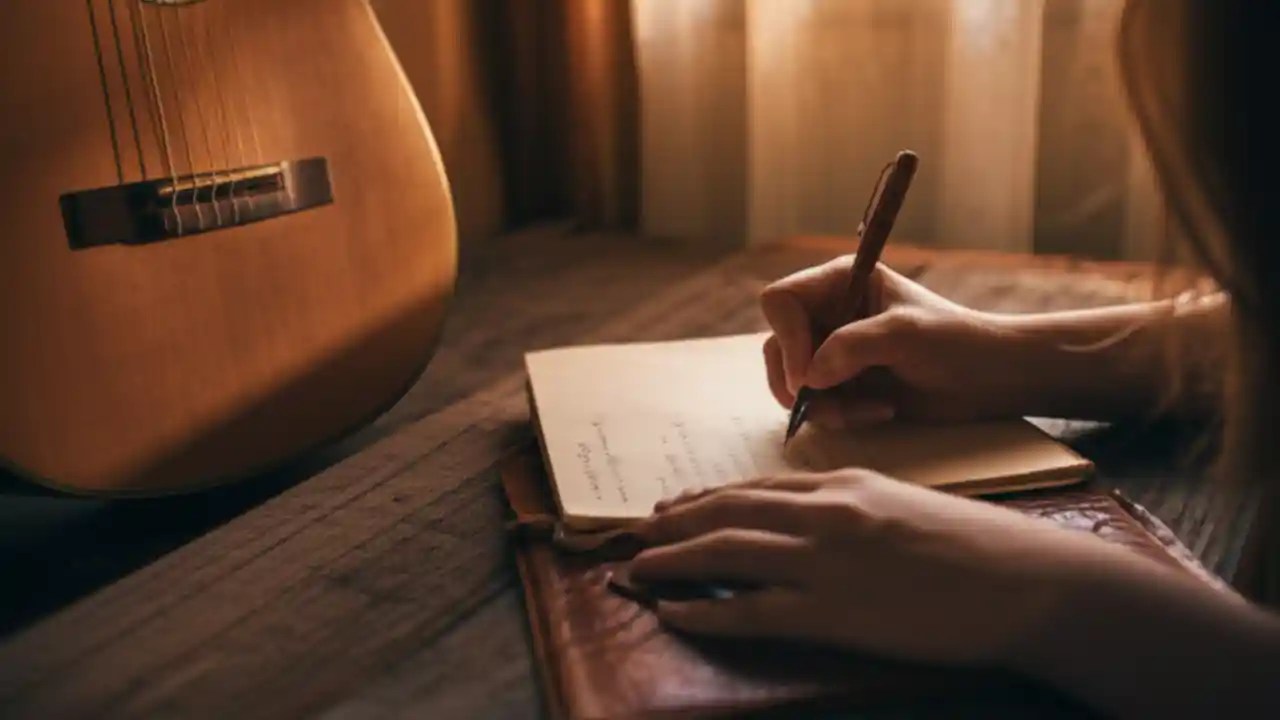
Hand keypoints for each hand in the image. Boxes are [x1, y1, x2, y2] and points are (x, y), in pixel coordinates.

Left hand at [629, 470, 1146, 666]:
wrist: (1027, 583)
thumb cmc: (978, 547)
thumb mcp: (905, 505)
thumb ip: (852, 506)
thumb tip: (811, 518)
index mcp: (844, 485)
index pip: (755, 488)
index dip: (705, 498)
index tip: (674, 506)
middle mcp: (823, 514)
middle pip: (727, 512)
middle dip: (675, 523)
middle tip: (638, 532)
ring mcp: (824, 562)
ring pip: (724, 553)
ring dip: (672, 560)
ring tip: (637, 568)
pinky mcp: (831, 612)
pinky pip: (748, 611)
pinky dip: (703, 610)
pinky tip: (673, 613)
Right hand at [760, 256, 1031, 428]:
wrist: (989, 380)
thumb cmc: (955, 342)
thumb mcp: (905, 334)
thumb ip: (854, 346)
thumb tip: (808, 376)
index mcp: (839, 282)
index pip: (781, 302)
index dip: (786, 338)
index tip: (807, 375)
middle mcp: (828, 313)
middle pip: (776, 346)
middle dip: (798, 381)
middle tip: (823, 404)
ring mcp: (831, 351)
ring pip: (790, 382)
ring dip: (824, 404)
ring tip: (867, 409)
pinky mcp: (841, 386)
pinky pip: (813, 405)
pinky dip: (839, 416)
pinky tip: (880, 411)